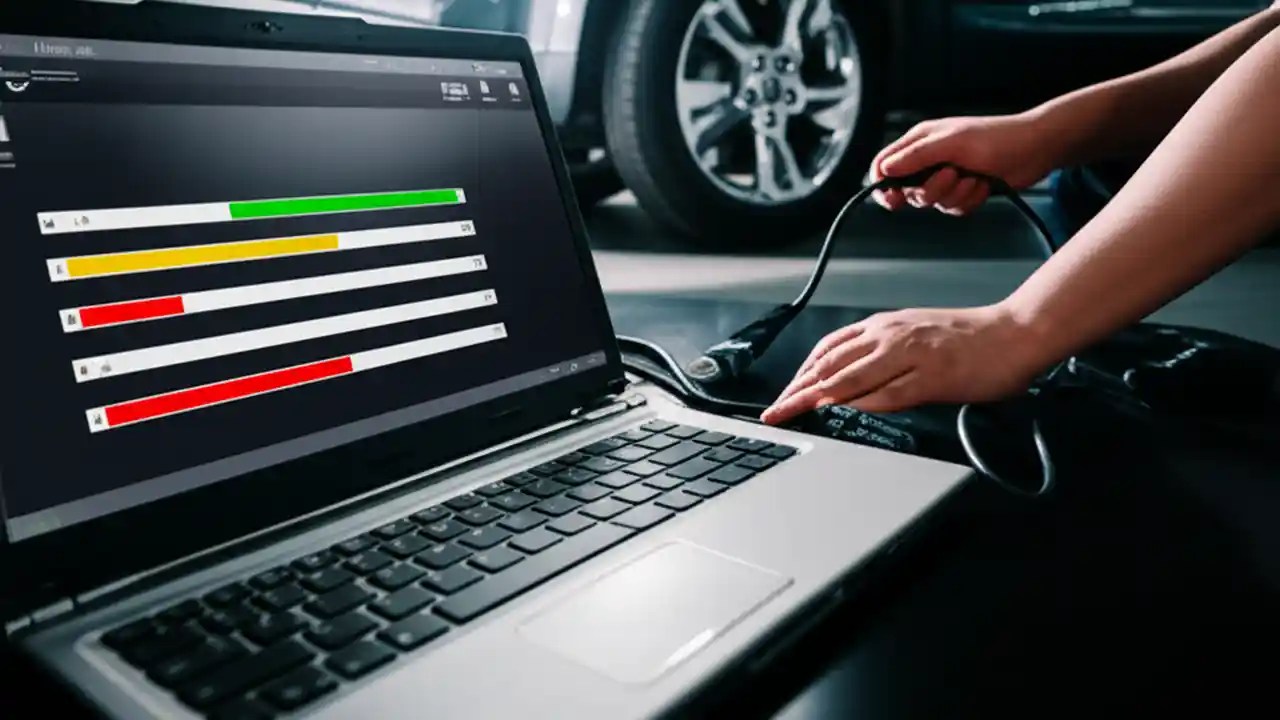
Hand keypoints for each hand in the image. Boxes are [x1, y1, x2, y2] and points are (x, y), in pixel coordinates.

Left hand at [761, 305, 1044, 423]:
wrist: (1014, 333)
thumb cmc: (969, 338)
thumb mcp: (915, 335)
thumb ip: (882, 354)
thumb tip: (848, 379)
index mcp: (886, 326)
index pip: (830, 349)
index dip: (802, 373)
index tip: (784, 393)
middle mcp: (892, 336)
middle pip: (831, 365)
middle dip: (798, 389)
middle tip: (776, 410)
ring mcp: (911, 355)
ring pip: (852, 376)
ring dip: (817, 396)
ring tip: (793, 412)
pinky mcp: (931, 376)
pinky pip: (888, 392)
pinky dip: (860, 402)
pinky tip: (841, 411)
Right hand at [870, 112, 1060, 215]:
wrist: (1035, 150)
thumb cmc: (997, 138)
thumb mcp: (951, 144)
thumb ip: (915, 157)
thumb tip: (884, 170)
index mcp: (920, 142)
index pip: (884, 164)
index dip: (883, 184)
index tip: (894, 197)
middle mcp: (929, 160)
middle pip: (907, 190)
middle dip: (930, 190)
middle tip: (951, 176)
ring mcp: (946, 177)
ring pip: (932, 202)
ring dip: (955, 195)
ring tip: (973, 178)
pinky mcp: (962, 191)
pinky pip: (952, 209)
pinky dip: (968, 201)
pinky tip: (982, 185)